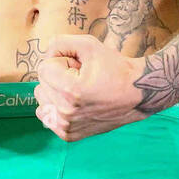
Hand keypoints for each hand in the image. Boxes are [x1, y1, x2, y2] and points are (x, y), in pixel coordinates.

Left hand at [33, 34, 147, 140]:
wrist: (137, 94)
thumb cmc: (115, 68)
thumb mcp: (89, 44)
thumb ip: (59, 43)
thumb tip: (44, 55)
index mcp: (71, 90)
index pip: (44, 68)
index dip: (62, 62)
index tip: (80, 67)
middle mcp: (67, 112)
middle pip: (41, 84)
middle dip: (58, 77)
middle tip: (82, 79)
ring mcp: (67, 127)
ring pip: (42, 100)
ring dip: (56, 92)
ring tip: (79, 91)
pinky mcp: (69, 135)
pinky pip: (46, 116)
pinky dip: (56, 107)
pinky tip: (73, 103)